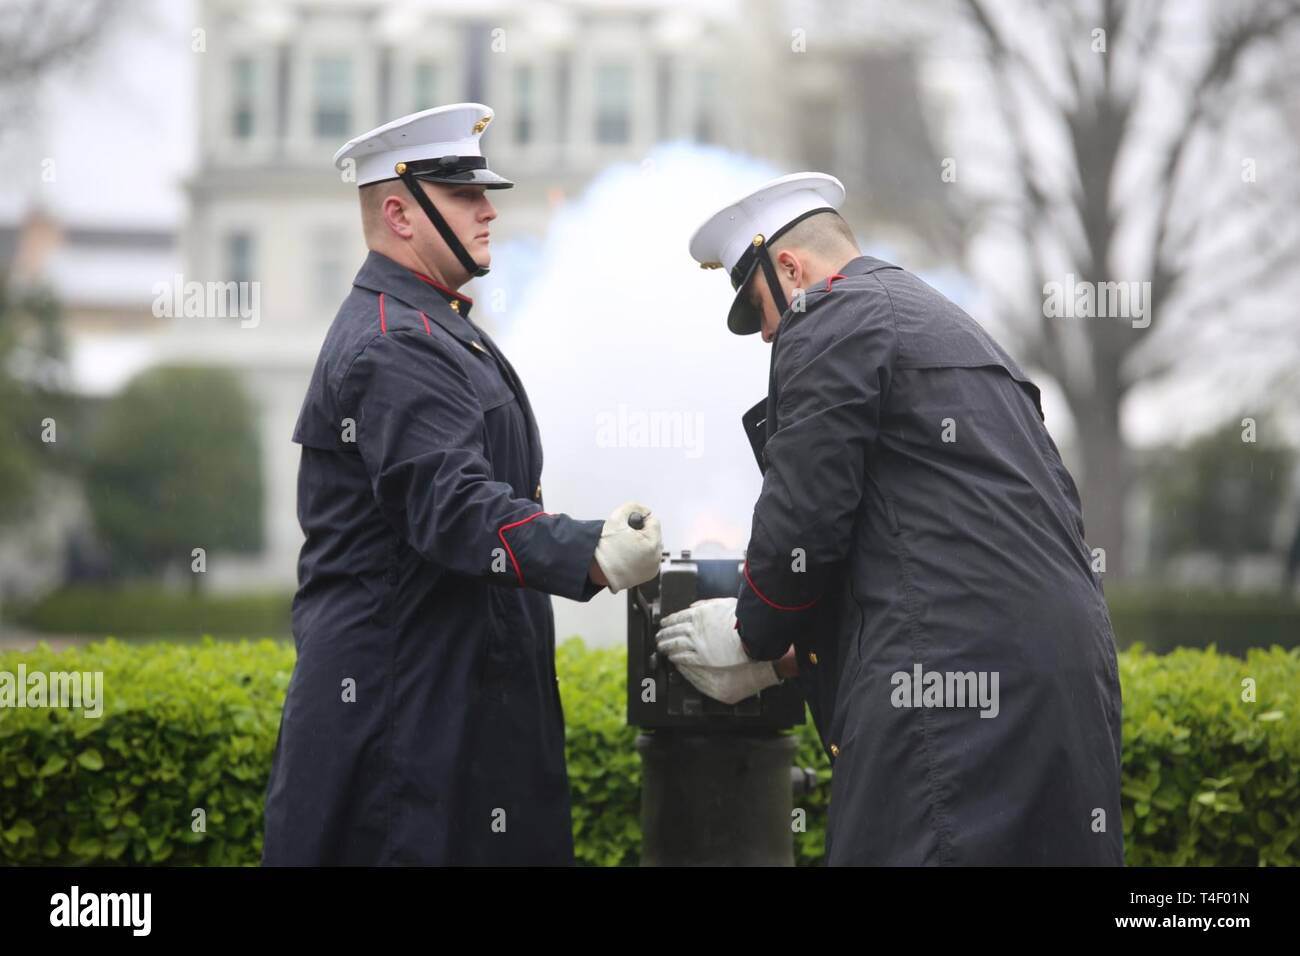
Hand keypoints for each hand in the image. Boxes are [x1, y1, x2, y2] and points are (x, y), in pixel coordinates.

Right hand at [592, 501, 662, 592]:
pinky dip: (638, 555)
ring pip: (649, 546)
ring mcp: (652, 568)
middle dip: (639, 532)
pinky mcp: (647, 575)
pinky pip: (646, 559)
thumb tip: (642, 509)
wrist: (596, 570)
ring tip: (623, 547)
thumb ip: (632, 507)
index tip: (626, 525)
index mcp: (652, 544)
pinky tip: (625, 556)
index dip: (638, 518)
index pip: (653, 520)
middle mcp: (656, 558)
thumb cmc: (605, 548)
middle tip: (623, 536)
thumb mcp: (616, 518)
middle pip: (652, 534)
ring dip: (639, 543)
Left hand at [655, 598, 780, 704]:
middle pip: (673, 631)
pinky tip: (672, 658)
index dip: (668, 621)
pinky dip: (676, 657)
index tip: (663, 624)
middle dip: (664, 634)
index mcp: (699, 614)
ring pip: (676, 645)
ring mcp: (698, 644)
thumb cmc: (741, 619)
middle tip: (658, 637)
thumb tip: (694, 605)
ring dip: (666, 646)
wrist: (751, 634)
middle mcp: (695, 629)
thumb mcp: (723, 603)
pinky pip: (684, 658)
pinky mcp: (702, 658)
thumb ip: (706, 604)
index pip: (677, 617)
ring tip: (661, 648)